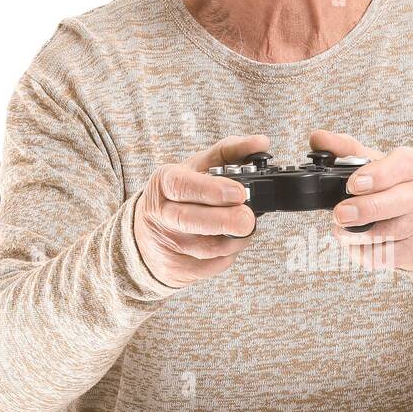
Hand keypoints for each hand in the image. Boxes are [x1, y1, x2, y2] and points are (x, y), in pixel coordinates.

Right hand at [131, 134, 264, 288]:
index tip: (239, 193)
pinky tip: (230, 242)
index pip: (183, 186)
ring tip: (245, 227)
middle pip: (191, 220)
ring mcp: (167, 244)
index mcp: (164, 183)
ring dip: (234, 240)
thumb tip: (262, 142)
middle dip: (224, 221)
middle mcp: (160, 214)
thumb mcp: (198, 166)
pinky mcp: (175, 269)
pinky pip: (210, 266)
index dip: (211, 191)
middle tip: (248, 219)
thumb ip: (230, 151)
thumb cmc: (181, 194)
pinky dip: (228, 255)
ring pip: (206, 248)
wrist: (150, 231)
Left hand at [309, 129, 412, 271]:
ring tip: (340, 228)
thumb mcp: (375, 162)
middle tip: (339, 214)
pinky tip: (356, 243)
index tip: (353, 184)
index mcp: (412, 165)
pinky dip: (363, 252)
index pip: (400, 166)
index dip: (377, 175)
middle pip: (398, 202)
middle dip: (366, 209)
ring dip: (356, 235)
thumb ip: (344, 149)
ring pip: (388, 234)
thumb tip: (316, 138)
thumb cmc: (395, 185)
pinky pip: (384, 257)